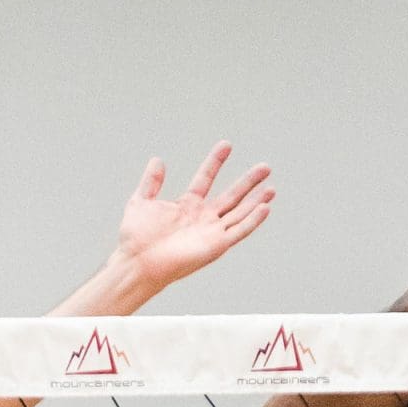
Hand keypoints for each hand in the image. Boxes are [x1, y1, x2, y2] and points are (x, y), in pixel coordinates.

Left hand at [111, 143, 274, 288]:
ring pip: (240, 213)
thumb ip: (151, 182)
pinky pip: (239, 231)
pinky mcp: (216, 246)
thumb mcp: (141, 201)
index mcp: (188, 205)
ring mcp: (211, 232)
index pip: (206, 178)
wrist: (138, 261)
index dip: (215, 162)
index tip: (226, 144)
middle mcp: (203, 218)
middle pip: (232, 196)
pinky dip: (252, 220)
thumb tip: (158, 160)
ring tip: (271, 187)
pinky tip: (265, 207)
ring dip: (256, 200)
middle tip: (265, 167)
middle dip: (248, 181)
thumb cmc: (136, 237)